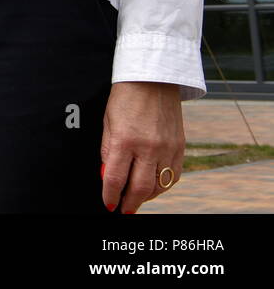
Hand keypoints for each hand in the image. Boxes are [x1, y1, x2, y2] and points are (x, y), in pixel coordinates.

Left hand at [101, 81, 184, 212]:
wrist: (153, 79)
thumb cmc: (125, 97)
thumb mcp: (108, 122)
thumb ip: (108, 151)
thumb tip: (108, 175)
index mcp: (125, 140)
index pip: (116, 179)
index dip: (110, 196)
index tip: (108, 205)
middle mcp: (148, 147)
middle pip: (141, 189)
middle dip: (130, 203)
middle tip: (123, 209)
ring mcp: (167, 148)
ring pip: (160, 186)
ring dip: (147, 197)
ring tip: (136, 198)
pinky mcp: (180, 146)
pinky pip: (174, 175)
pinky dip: (163, 186)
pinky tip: (154, 186)